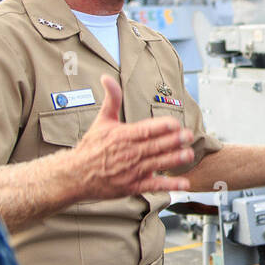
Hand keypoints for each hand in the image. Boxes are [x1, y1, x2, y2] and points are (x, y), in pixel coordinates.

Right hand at [70, 75, 193, 198]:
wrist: (75, 175)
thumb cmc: (91, 147)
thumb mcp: (102, 121)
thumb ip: (112, 99)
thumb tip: (107, 78)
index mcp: (122, 136)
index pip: (144, 130)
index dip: (160, 127)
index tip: (175, 123)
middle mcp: (128, 153)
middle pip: (153, 146)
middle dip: (173, 141)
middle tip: (188, 136)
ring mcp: (131, 171)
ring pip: (156, 164)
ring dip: (173, 160)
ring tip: (188, 155)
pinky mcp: (133, 186)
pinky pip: (153, 186)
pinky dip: (169, 185)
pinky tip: (183, 184)